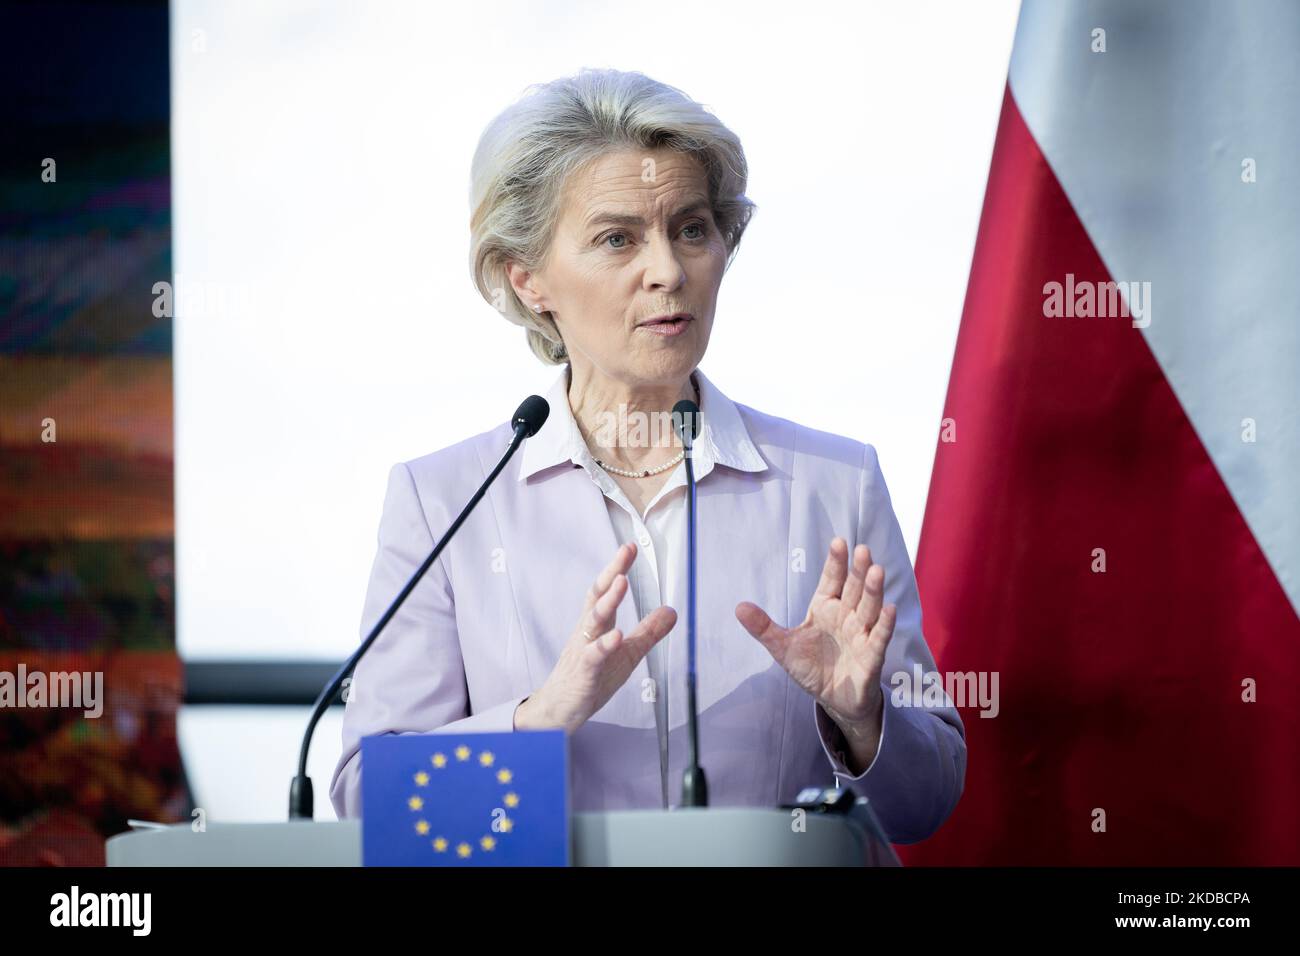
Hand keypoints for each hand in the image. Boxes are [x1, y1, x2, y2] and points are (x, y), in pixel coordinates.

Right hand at [515, 542, 675, 733]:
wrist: (558, 711)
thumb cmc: (590, 678)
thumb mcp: (626, 654)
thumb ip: (647, 633)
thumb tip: (671, 611)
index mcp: (596, 626)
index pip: (606, 591)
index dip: (617, 568)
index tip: (630, 547)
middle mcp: (587, 632)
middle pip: (597, 597)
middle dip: (612, 573)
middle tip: (625, 551)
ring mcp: (583, 651)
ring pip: (594, 621)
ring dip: (608, 601)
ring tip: (621, 582)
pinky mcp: (583, 673)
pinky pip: (593, 656)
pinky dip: (605, 645)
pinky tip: (616, 636)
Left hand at [735, 538, 896, 764]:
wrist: (834, 699)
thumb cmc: (812, 667)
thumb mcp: (783, 647)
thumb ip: (763, 627)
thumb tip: (738, 607)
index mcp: (825, 608)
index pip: (831, 580)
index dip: (836, 562)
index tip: (839, 541)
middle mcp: (846, 616)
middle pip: (853, 589)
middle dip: (858, 571)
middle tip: (863, 549)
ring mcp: (860, 634)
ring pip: (868, 608)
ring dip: (873, 591)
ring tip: (876, 571)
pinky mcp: (871, 656)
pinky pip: (879, 638)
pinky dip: (884, 624)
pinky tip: (890, 609)